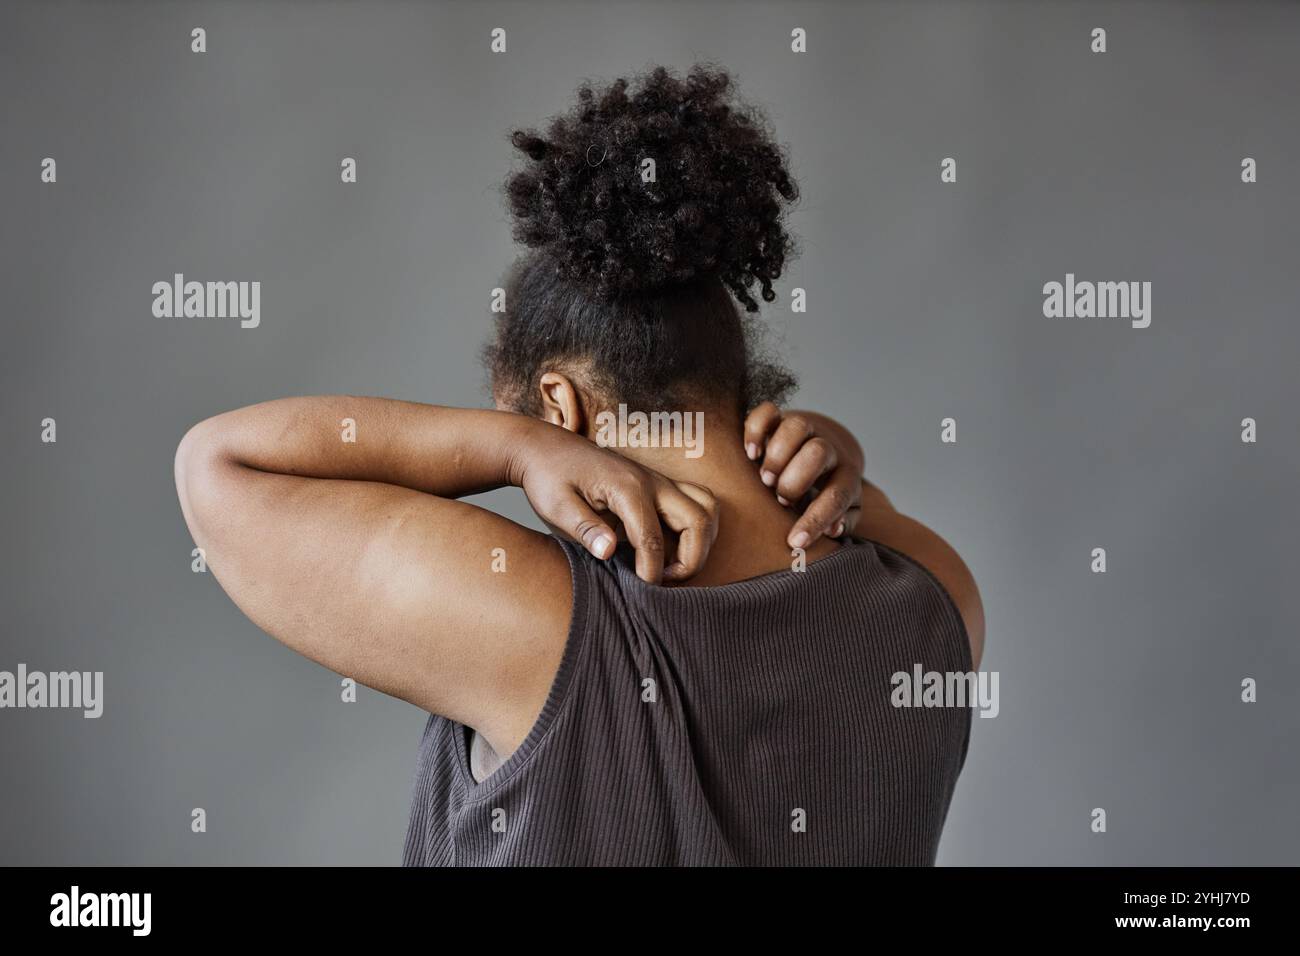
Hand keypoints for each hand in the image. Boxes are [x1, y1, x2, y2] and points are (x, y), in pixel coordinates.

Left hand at [512, 424, 718, 583]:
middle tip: (665, 581)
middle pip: (698, 520)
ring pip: (706, 508)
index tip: (641, 592)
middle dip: (692, 559)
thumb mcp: (556, 506)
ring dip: (702, 541)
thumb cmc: (548, 476)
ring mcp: (659, 481)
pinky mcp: (659, 486)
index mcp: (626, 487)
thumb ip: (584, 529)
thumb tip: (609, 552)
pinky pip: (696, 503)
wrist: (546, 447)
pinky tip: (671, 550)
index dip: (651, 572)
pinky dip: (697, 529)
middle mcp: (652, 481)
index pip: (652, 539)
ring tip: (673, 567)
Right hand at [744, 403, 863, 549]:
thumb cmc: (828, 490)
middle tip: (780, 498)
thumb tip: (834, 529)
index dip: (816, 520)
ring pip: (796, 427)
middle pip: (817, 453)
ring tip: (764, 478)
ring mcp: (805, 430)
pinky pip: (768, 411)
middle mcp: (828, 449)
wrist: (827, 447)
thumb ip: (842, 521)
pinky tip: (750, 453)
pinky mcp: (780, 418)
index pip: (837, 496)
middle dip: (794, 479)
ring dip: (777, 455)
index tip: (795, 541)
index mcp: (846, 475)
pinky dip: (756, 430)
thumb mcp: (844, 509)